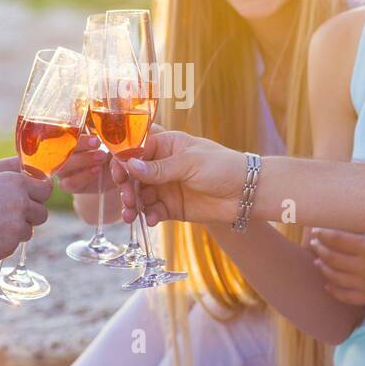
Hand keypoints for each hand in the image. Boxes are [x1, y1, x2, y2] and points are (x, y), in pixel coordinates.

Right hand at [0, 171, 51, 262]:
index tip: (28, 197)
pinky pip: (14, 245)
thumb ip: (11, 168)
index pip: (46, 190)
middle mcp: (20, 205)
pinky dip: (2, 242)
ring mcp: (15, 228)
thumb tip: (34, 168)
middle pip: (42, 213)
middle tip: (5, 213)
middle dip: (28, 214)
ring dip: (15, 229)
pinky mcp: (7, 247)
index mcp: (16, 183)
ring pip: (28, 231)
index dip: (37, 194)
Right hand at [56, 133, 112, 194]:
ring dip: (82, 160)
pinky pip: (70, 182)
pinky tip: (97, 169)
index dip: (68, 130)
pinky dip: (85, 175)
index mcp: (63, 138)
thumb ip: (100, 132)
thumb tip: (105, 127)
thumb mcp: (104, 139)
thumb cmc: (105, 149)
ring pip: (63, 166)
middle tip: (97, 142)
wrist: (112, 173)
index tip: (84, 127)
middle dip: (79, 144)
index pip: (58, 132)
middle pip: (60, 148)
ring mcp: (62, 171)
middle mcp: (58, 154)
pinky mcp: (68, 185)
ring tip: (101, 157)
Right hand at [109, 127, 244, 224]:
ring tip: (131, 215)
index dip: (124, 161)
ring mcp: (166, 186)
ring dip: (133, 204)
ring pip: (141, 195)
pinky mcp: (172, 206)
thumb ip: (160, 168)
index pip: (136, 149)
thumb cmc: (222, 167)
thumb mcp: (190, 163)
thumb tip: (130, 165)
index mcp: (167, 145)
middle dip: (127, 186)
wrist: (247, 193)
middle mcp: (163, 165)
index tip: (118, 174)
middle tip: (127, 197)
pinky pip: (153, 211)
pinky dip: (148, 215)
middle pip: (134, 175)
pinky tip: (150, 220)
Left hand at [309, 229, 364, 305]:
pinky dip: (334, 291)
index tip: (317, 229)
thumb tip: (359, 210)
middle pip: (332, 257)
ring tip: (318, 260)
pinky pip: (347, 296)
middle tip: (314, 242)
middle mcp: (364, 266)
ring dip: (323, 268)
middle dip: (320, 249)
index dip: (323, 234)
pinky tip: (328, 285)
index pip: (336, 238)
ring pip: (336, 277)